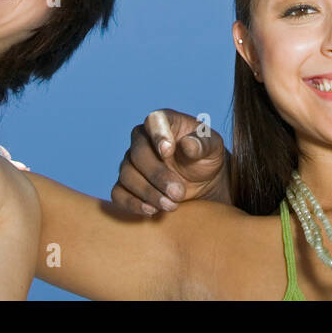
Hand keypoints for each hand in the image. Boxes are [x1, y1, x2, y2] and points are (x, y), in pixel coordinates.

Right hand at [110, 109, 231, 215]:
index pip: (153, 121)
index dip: (157, 135)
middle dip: (157, 175)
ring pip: (127, 175)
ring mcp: (131, 162)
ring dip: (149, 193)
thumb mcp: (213, 148)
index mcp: (163, 122)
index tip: (167, 151)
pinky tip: (152, 211)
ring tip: (172, 205)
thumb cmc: (206, 157)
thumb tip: (188, 145)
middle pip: (138, 153)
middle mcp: (142, 139)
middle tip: (179, 192)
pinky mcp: (126, 185)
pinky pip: (118, 194)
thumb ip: (203, 144)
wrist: (203, 183)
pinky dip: (133, 204)